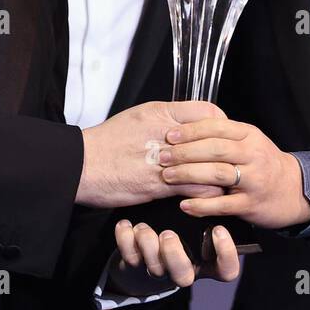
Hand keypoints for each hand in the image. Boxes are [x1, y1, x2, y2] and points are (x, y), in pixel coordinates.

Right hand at [76, 100, 225, 207]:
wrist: (80, 165)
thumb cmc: (105, 144)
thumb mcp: (136, 119)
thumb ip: (163, 120)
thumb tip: (184, 126)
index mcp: (161, 113)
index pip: (209, 113)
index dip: (221, 127)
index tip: (222, 139)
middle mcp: (166, 132)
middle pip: (214, 138)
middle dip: (226, 152)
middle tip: (230, 162)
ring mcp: (163, 158)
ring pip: (210, 164)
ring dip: (219, 175)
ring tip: (222, 182)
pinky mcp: (158, 184)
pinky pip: (196, 188)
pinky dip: (206, 194)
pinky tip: (206, 197)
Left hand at [112, 220, 240, 289]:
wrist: (142, 251)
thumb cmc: (181, 229)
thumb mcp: (197, 223)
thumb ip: (206, 211)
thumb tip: (215, 185)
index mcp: (205, 261)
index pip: (226, 270)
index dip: (226, 254)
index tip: (218, 229)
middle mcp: (182, 268)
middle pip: (184, 277)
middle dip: (173, 255)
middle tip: (167, 234)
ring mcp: (158, 269)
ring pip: (155, 268)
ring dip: (147, 245)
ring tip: (142, 227)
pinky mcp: (135, 265)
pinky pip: (129, 258)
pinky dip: (125, 239)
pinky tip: (124, 224)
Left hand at [160, 118, 309, 228]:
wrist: (294, 190)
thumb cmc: (263, 164)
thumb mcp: (249, 141)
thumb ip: (223, 134)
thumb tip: (185, 127)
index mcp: (249, 135)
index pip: (217, 127)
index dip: (190, 130)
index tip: (169, 135)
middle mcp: (253, 154)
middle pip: (215, 149)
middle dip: (185, 152)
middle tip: (162, 156)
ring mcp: (254, 180)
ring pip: (218, 174)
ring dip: (189, 175)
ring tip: (168, 177)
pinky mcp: (252, 204)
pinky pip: (223, 204)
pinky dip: (202, 205)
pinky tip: (185, 204)